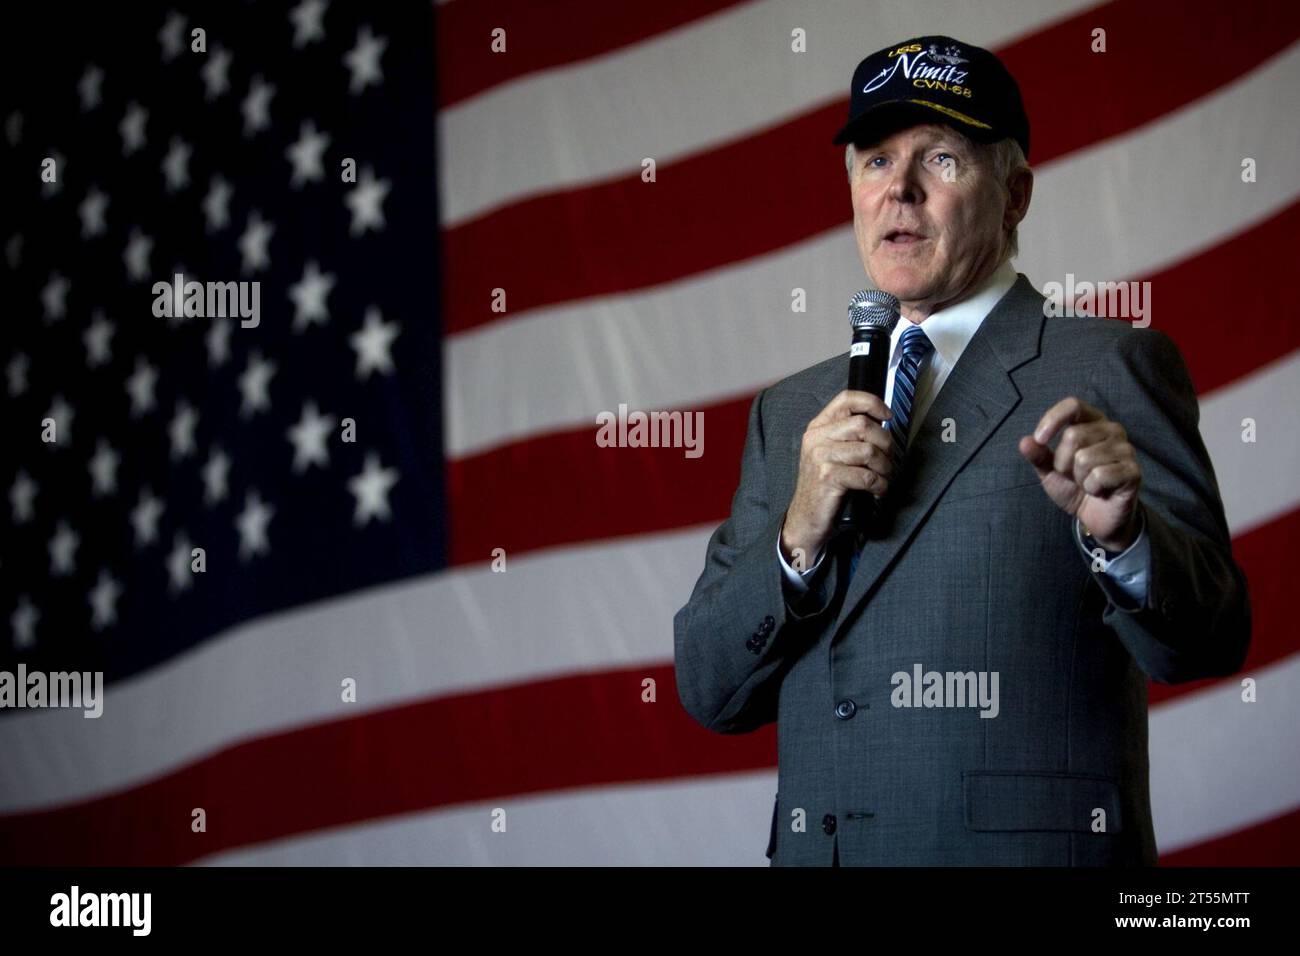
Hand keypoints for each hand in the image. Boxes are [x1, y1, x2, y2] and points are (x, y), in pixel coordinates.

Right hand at [781, 389, 893, 563]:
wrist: (804, 519)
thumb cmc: (824, 486)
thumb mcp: (829, 454)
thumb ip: (847, 435)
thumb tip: (881, 423)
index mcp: (817, 427)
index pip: (846, 399)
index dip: (872, 403)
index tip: (888, 416)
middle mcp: (816, 438)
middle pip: (863, 424)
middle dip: (885, 443)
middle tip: (888, 459)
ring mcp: (820, 457)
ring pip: (868, 450)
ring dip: (884, 467)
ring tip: (883, 477)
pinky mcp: (828, 477)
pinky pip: (867, 476)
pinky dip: (880, 485)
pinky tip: (878, 490)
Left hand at [1018, 396, 1141, 551]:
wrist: (1096, 516)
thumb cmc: (1074, 487)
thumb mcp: (1050, 471)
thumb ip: (1038, 456)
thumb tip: (1025, 442)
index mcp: (1092, 422)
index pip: (1073, 405)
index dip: (1053, 419)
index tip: (1039, 439)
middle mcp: (1112, 430)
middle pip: (1074, 435)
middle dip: (1063, 462)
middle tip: (1072, 475)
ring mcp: (1126, 449)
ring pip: (1085, 458)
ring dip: (1079, 478)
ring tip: (1087, 483)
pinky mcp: (1133, 471)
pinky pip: (1100, 475)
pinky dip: (1092, 488)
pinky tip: (1099, 491)